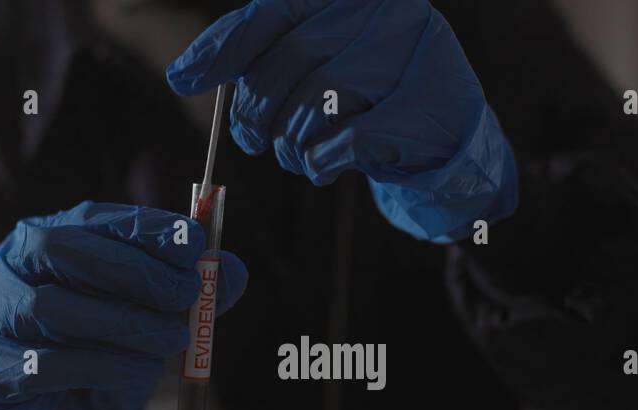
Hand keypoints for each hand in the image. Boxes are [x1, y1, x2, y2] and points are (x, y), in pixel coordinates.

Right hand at [0, 201, 247, 409]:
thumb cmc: (105, 365)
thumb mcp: (154, 323)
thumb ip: (188, 297)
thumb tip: (231, 271)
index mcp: (45, 243)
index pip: (90, 219)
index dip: (143, 227)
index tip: (194, 244)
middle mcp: (5, 271)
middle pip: (57, 249)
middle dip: (131, 269)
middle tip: (186, 294)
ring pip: (49, 308)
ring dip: (122, 324)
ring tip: (169, 341)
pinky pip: (41, 365)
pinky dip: (100, 367)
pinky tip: (134, 374)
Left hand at [166, 0, 517, 243]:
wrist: (454, 141)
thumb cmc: (376, 99)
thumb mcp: (324, 63)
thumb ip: (267, 55)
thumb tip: (183, 73)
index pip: (273, 12)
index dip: (223, 48)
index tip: (183, 79)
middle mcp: (387, 12)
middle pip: (292, 59)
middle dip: (258, 109)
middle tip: (254, 140)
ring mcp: (411, 58)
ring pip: (318, 100)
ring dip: (291, 141)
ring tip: (296, 156)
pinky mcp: (425, 110)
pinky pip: (348, 139)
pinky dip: (321, 161)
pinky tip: (323, 166)